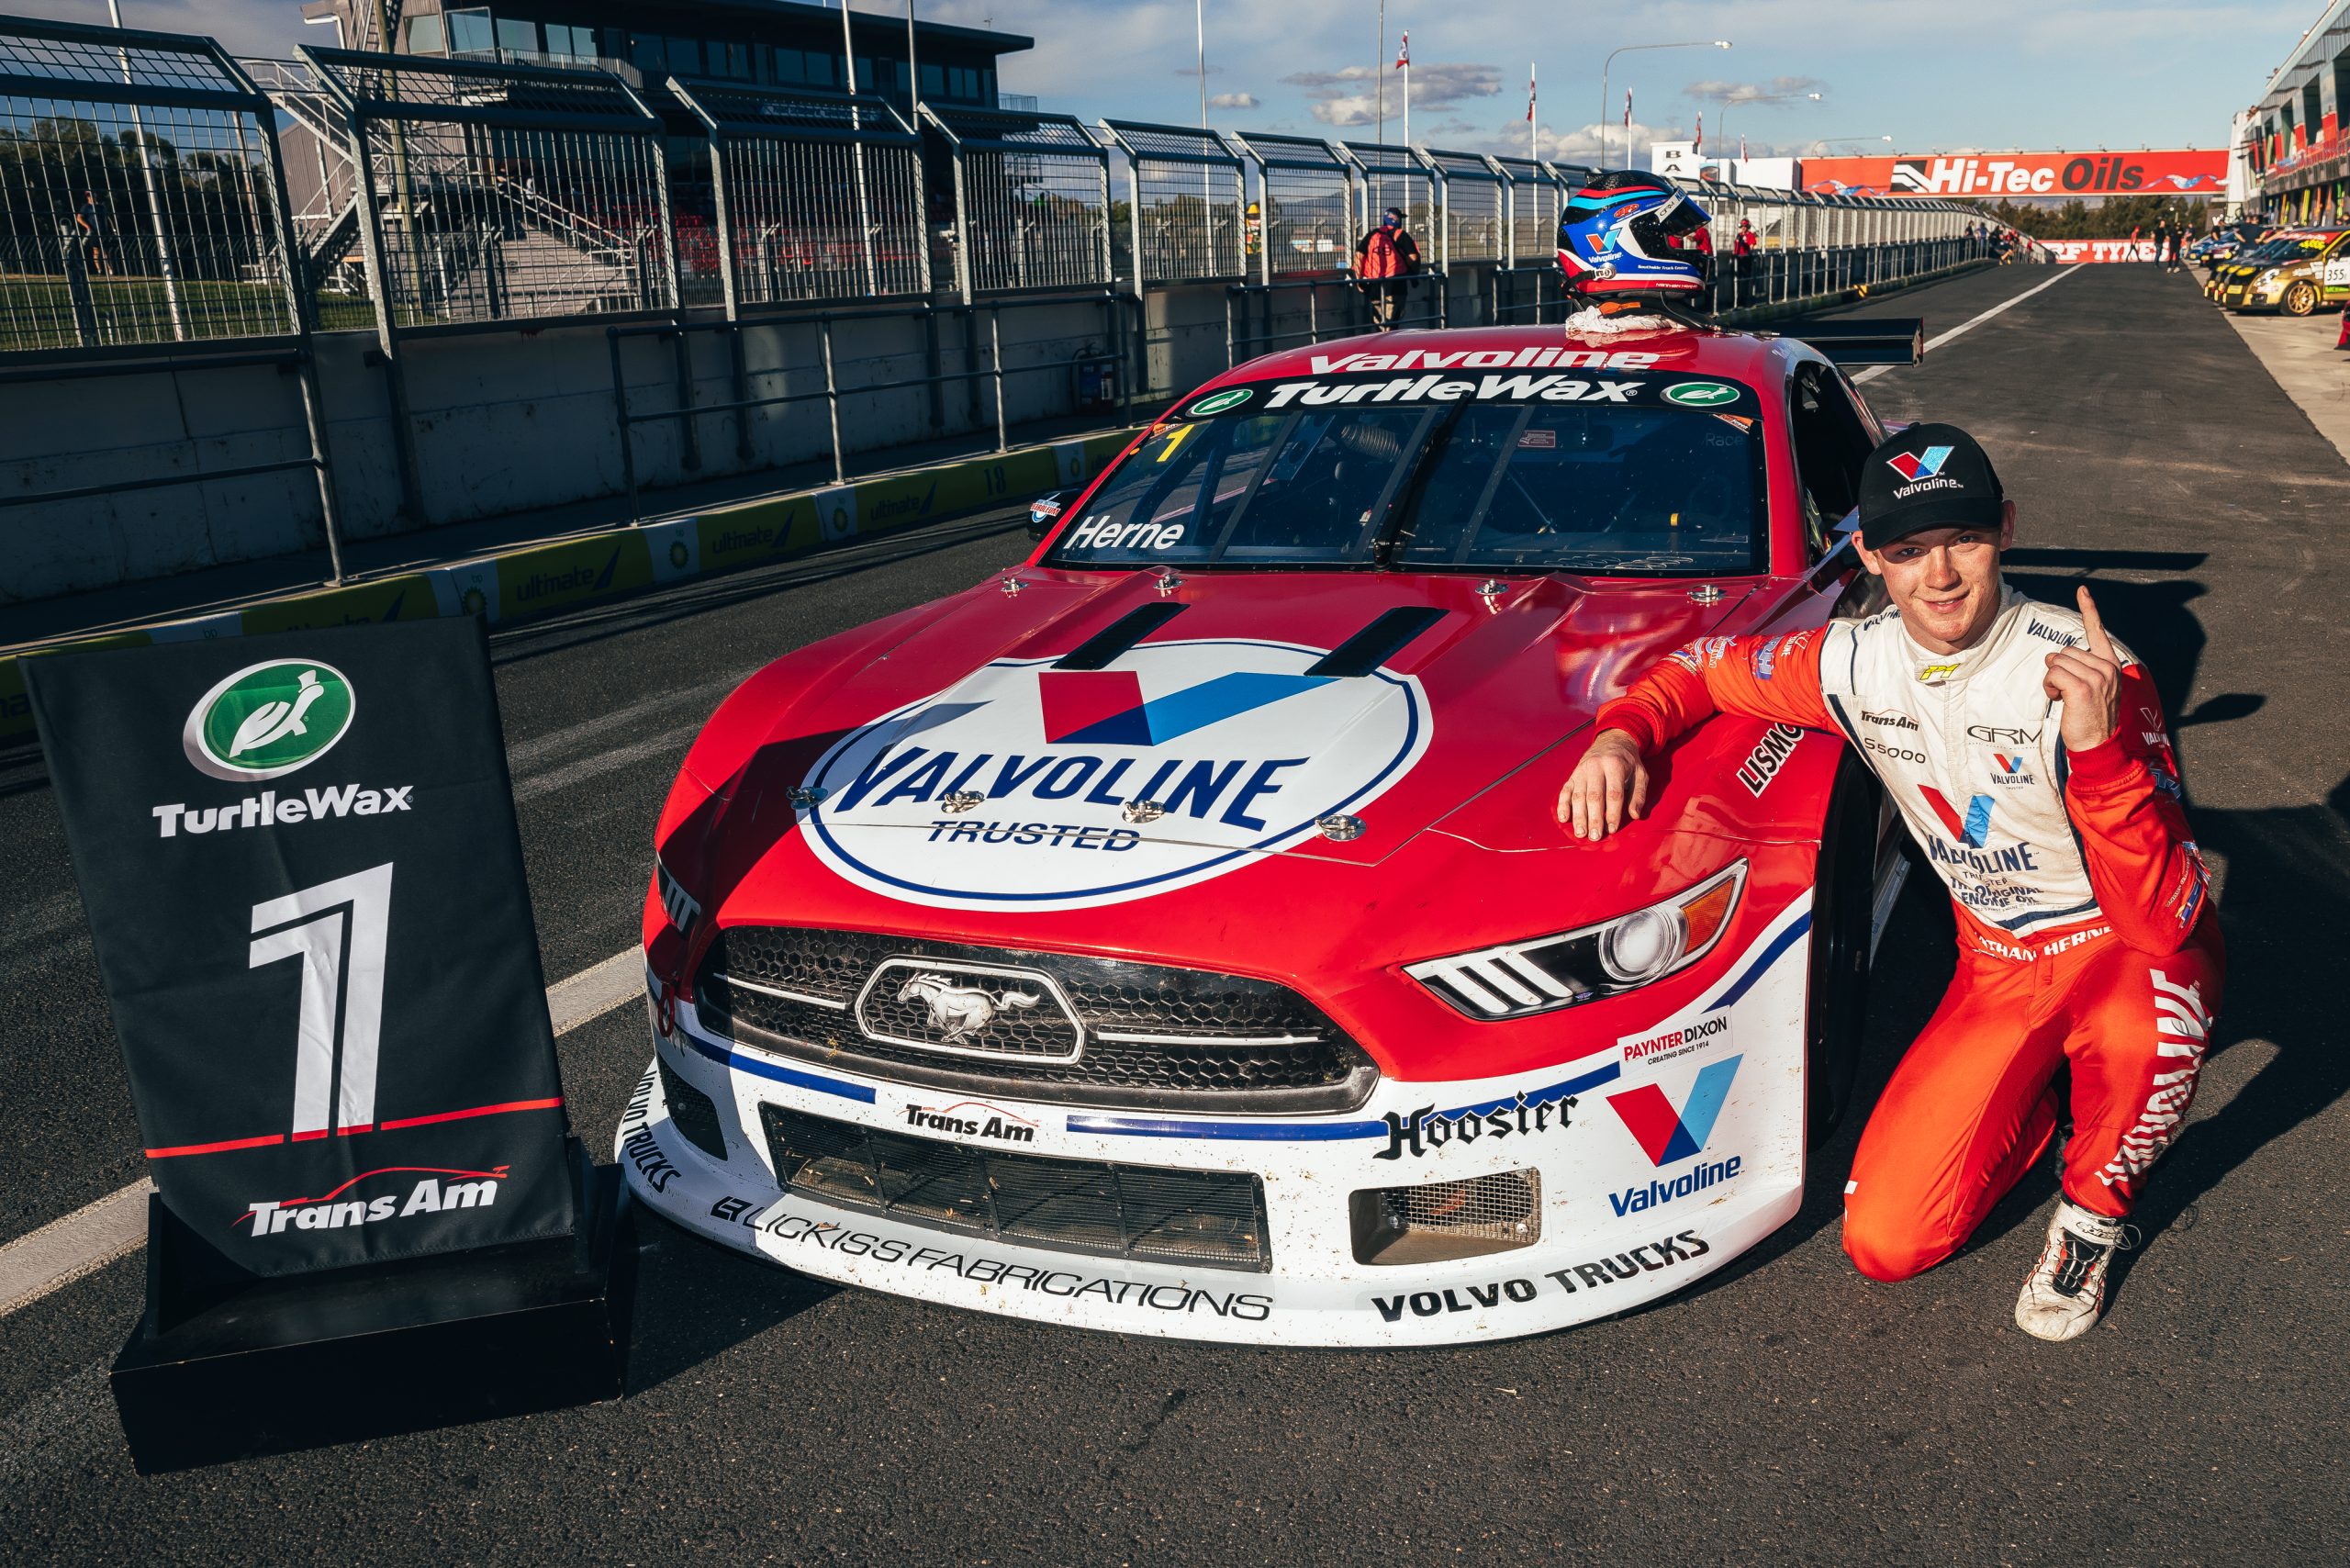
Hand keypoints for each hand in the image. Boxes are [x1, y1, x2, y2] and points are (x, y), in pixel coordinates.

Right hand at [1557, 729, 1649, 840]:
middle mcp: (1596, 767)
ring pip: (1578, 796)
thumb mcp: (1641, 774)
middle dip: (1594, 818)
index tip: (1612, 829)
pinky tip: (1564, 818)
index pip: (1614, 793)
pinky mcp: (1573, 775)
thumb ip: (1639, 795)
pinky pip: (1566, 791)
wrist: (1612, 741)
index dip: (1613, 812)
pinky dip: (1563, 805)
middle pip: (1594, 796)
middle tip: (1594, 836)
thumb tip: (1635, 815)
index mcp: (1615, 765)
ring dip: (1578, 816)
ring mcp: (1582, 771)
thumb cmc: (1628, 762)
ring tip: (1581, 833)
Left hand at [2042, 585, 2121, 751]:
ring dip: (2052, 681)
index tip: (2082, 589)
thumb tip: (2054, 658)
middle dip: (2058, 669)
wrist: (2098, 743)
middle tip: (2067, 691)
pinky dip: (2050, 687)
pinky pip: (2053, 674)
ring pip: (2056, 663)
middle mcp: (2107, 667)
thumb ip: (2081, 669)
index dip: (2090, 609)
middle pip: (2065, 651)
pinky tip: (2061, 700)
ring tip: (2066, 698)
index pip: (2097, 631)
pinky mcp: (2083, 687)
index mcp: (2110, 664)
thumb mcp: (2093, 688)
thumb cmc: (2090, 717)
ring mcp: (2097, 676)